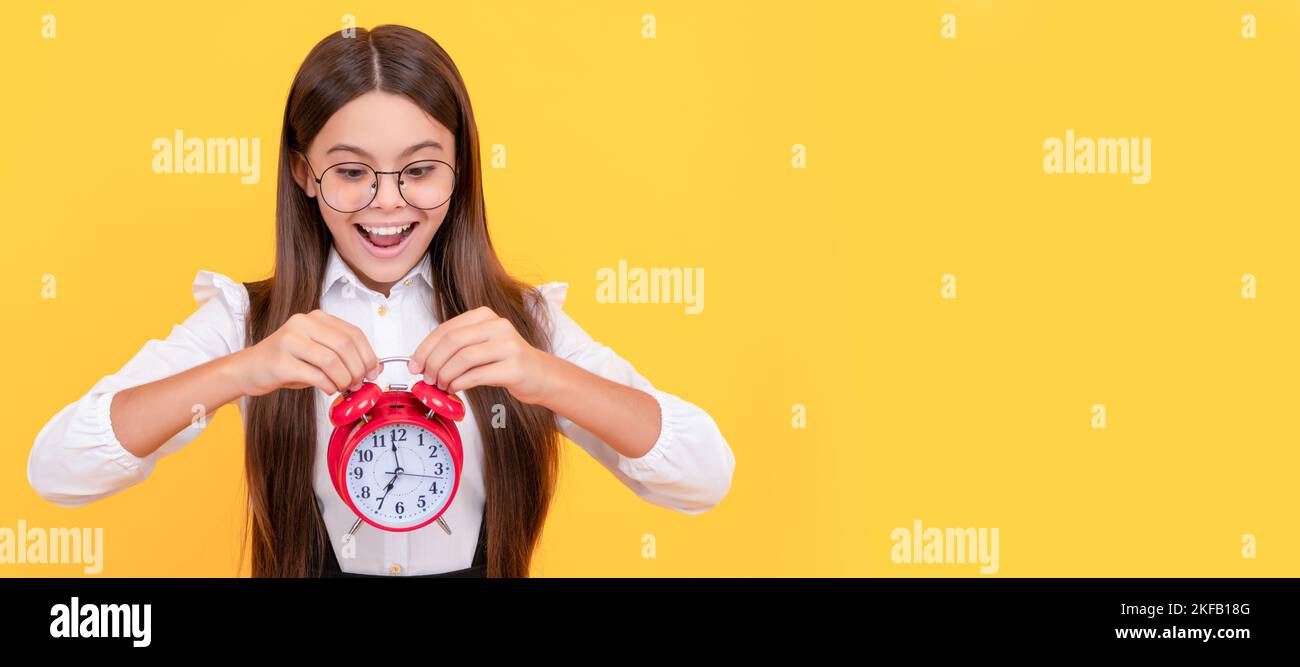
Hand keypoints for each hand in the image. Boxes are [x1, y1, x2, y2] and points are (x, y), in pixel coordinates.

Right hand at [232, 310, 382, 396]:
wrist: (249, 369)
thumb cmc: (286, 362)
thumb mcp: (318, 354)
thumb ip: (345, 356)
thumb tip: (376, 368)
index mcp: (316, 318)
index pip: (353, 333)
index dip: (368, 354)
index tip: (374, 372)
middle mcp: (302, 324)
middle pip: (345, 345)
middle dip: (357, 369)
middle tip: (359, 383)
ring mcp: (289, 341)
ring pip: (331, 360)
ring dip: (343, 379)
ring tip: (343, 388)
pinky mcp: (280, 361)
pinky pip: (315, 375)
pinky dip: (328, 386)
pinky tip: (329, 389)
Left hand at [407, 306, 555, 404]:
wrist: (540, 375)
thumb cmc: (507, 361)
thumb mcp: (482, 345)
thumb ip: (456, 347)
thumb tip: (422, 362)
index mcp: (485, 316)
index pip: (446, 329)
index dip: (425, 348)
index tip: (415, 364)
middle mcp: (498, 326)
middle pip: (452, 341)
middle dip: (433, 362)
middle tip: (427, 378)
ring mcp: (508, 346)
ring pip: (463, 358)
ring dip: (445, 375)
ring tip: (441, 385)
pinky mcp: (514, 368)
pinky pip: (476, 375)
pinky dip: (459, 384)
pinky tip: (455, 388)